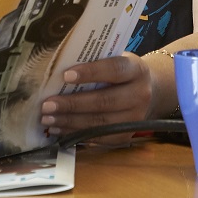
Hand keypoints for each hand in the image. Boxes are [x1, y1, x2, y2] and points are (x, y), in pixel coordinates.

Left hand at [40, 52, 162, 142]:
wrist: (150, 92)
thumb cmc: (123, 73)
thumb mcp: (117, 60)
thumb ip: (96, 63)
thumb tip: (59, 71)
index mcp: (136, 70)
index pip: (114, 70)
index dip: (91, 72)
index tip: (66, 75)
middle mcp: (140, 95)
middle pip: (104, 101)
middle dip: (72, 104)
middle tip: (47, 105)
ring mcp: (135, 119)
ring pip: (99, 123)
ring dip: (69, 122)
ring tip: (47, 119)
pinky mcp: (126, 137)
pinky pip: (98, 137)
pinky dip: (75, 134)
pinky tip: (59, 129)